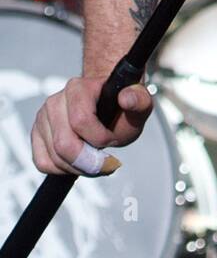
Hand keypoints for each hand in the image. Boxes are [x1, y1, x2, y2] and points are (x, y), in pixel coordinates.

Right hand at [30, 76, 153, 176]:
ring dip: (77, 167)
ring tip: (94, 160)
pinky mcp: (37, 134)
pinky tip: (77, 161)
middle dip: (87, 160)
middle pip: (63, 144)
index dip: (99, 139)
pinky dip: (62, 169)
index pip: (80, 121)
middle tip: (103, 162)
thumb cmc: (120, 110)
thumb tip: (126, 98)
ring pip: (53, 156)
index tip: (112, 140)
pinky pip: (43, 162)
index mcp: (79, 88)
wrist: (107, 111)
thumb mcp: (138, 105)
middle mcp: (56, 100)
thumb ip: (139, 101)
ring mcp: (43, 117)